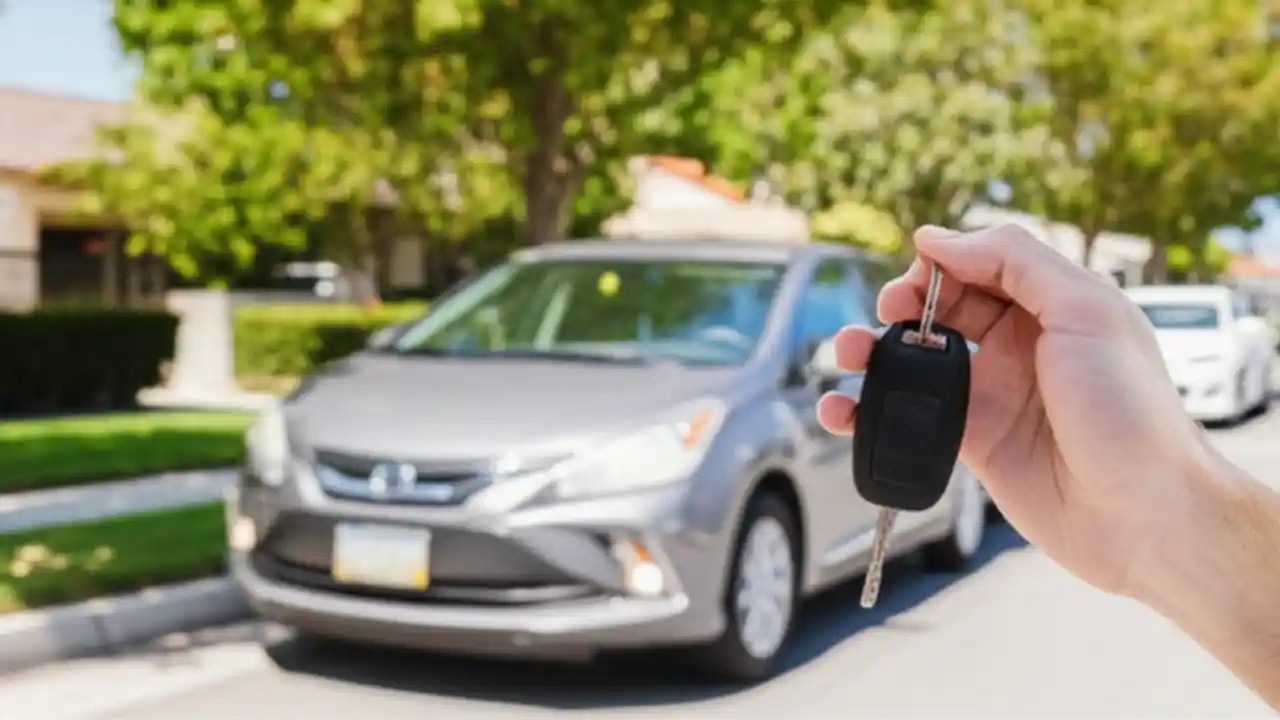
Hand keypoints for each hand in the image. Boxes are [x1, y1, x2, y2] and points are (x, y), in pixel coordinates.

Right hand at [817, 224, 1211, 596]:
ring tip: (846, 353)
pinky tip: (843, 410)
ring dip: (872, 352)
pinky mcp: (972, 442)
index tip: (913, 274)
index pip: (981, 263)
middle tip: (885, 314)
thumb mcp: (1087, 311)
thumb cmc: (1131, 413)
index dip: (941, 262)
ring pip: (916, 360)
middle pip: (940, 306)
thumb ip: (1015, 262)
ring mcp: (993, 394)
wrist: (1142, 515)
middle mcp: (1019, 344)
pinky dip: (868, 411)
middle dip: (899, 302)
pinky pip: (909, 417)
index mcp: (1053, 304)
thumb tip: (939, 237)